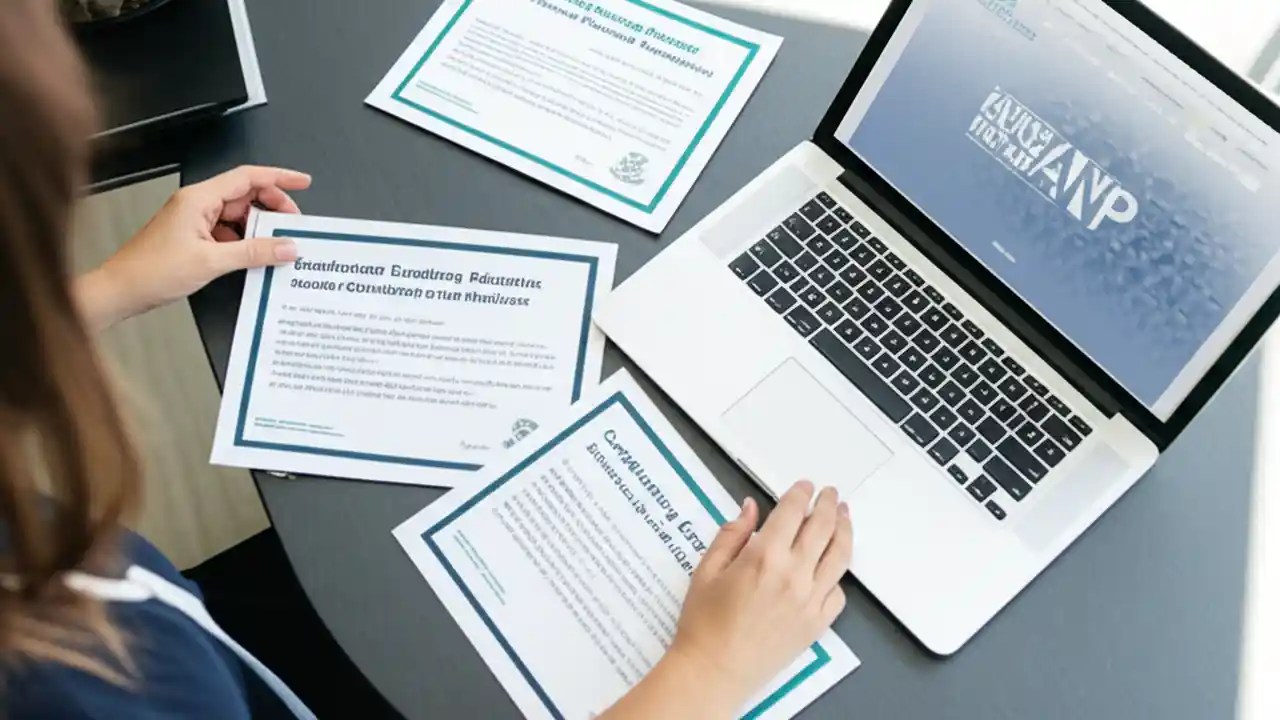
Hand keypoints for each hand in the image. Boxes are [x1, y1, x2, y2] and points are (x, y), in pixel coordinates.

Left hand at [77, 165, 310, 330]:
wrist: (121, 290)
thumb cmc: (152, 270)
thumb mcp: (211, 261)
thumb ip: (254, 253)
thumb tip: (286, 246)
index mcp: (199, 198)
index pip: (248, 177)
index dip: (279, 177)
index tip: (303, 182)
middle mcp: (197, 204)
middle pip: (246, 196)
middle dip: (273, 208)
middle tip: (293, 226)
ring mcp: (195, 220)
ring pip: (239, 216)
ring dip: (259, 230)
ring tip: (277, 246)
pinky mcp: (194, 237)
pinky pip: (229, 233)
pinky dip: (245, 242)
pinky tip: (255, 257)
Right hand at [603, 482, 851, 719]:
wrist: (714, 670)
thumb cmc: (704, 622)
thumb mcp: (707, 570)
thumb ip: (732, 534)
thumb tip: (750, 507)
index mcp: (763, 557)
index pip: (793, 512)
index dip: (801, 494)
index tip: (804, 486)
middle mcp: (793, 575)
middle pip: (823, 528)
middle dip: (829, 505)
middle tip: (830, 494)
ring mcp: (809, 600)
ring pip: (840, 556)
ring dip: (845, 531)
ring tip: (845, 518)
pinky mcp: (817, 623)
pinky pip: (838, 592)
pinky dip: (838, 575)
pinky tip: (832, 566)